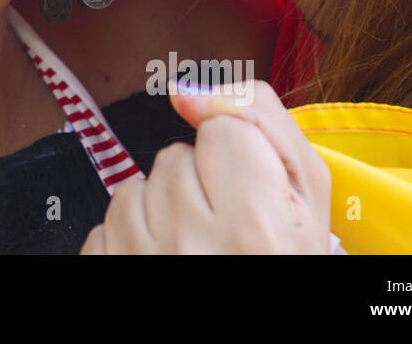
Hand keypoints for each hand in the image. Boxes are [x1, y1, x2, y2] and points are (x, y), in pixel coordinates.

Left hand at [81, 79, 330, 253]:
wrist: (254, 332)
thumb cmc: (284, 265)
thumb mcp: (306, 198)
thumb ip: (260, 124)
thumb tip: (189, 92)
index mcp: (256, 228)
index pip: (221, 129)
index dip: (236, 157)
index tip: (247, 193)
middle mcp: (194, 247)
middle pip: (174, 156)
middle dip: (198, 182)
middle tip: (224, 227)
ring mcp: (143, 262)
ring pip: (135, 185)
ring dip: (160, 207)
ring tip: (194, 244)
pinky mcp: (108, 270)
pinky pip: (105, 222)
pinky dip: (131, 236)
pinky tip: (163, 259)